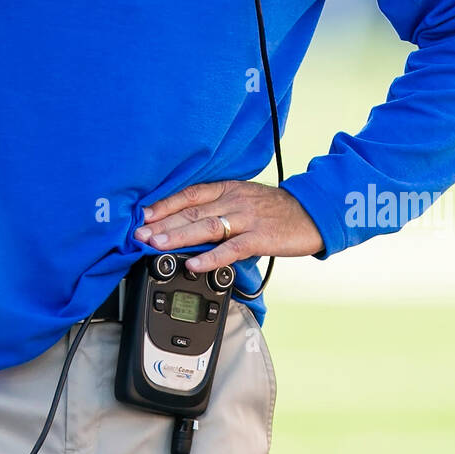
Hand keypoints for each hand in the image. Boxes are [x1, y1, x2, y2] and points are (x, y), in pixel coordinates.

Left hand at [134, 180, 322, 272]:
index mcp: (228, 189)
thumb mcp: (244, 199)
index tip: (143, 215)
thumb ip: (218, 208)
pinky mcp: (261, 237)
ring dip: (180, 237)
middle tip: (140, 235)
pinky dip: (211, 257)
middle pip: (193, 211)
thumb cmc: (276, 210)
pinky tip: (194, 264)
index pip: (190, 194)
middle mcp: (234, 200)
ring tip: (158, 246)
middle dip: (164, 224)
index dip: (165, 204)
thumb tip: (186, 223)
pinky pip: (232, 249)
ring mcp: (248, 219)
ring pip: (208, 227)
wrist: (314, 213)